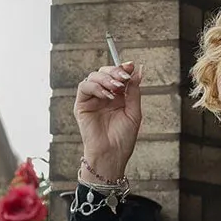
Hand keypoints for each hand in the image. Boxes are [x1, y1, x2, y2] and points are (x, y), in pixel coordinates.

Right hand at [74, 61, 142, 181]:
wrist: (112, 154)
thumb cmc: (123, 138)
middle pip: (104, 72)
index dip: (123, 68)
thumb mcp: (134, 112)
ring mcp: (92, 99)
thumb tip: (138, 70)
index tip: (131, 66)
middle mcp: (104, 95)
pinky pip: (84, 87)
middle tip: (124, 77)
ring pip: (93, 76)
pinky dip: (96, 87)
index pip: (117, 75)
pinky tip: (107, 95)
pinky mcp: (81, 105)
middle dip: (115, 71)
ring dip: (106, 78)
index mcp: (117, 96)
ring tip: (116, 88)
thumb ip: (134, 91)